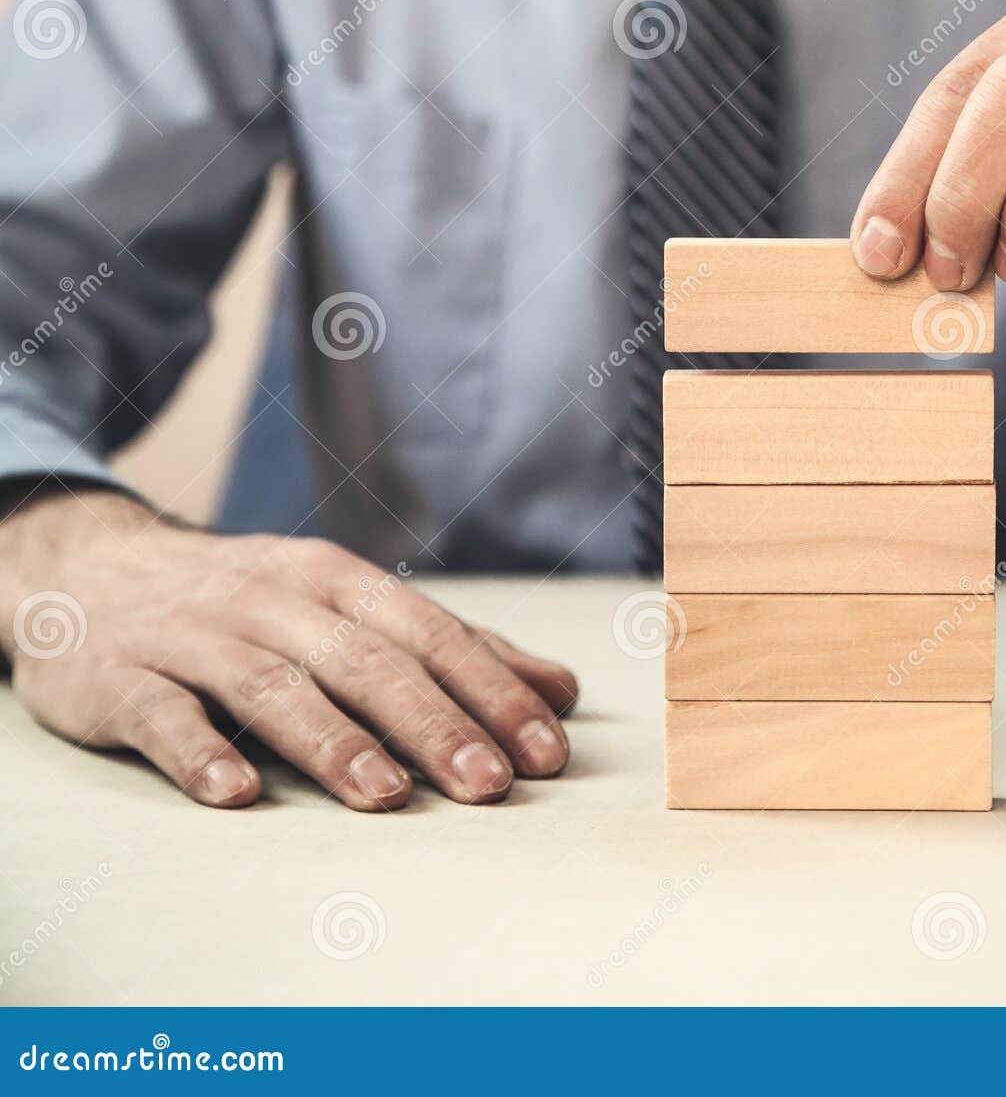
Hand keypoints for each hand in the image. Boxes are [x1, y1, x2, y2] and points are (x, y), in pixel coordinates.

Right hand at [0, 487, 576, 810]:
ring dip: (333, 742)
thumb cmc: (249, 600)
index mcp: (339, 581)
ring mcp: (196, 634)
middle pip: (366, 662)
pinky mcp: (121, 675)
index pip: (432, 635)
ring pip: (273, 685)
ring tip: (386, 796)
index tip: (545, 751)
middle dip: (434, 723)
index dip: (492, 692)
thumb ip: (451, 648)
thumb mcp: (347, 603)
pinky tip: (235, 793)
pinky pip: (163, 713)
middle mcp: (274, 599)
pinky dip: (200, 750)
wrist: (90, 566)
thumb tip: (559, 690)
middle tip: (487, 785)